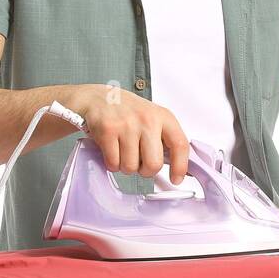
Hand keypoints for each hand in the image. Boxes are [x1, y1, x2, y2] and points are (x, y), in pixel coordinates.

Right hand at [66, 84, 190, 182]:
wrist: (98, 98)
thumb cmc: (129, 112)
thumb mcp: (153, 118)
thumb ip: (165, 140)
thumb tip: (178, 169)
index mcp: (163, 117)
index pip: (180, 144)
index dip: (180, 166)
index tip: (176, 179)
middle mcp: (147, 119)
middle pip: (154, 164)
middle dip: (145, 170)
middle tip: (139, 163)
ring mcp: (127, 125)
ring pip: (131, 167)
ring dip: (126, 166)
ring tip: (123, 151)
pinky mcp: (108, 131)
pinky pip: (113, 163)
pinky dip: (112, 163)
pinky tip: (112, 150)